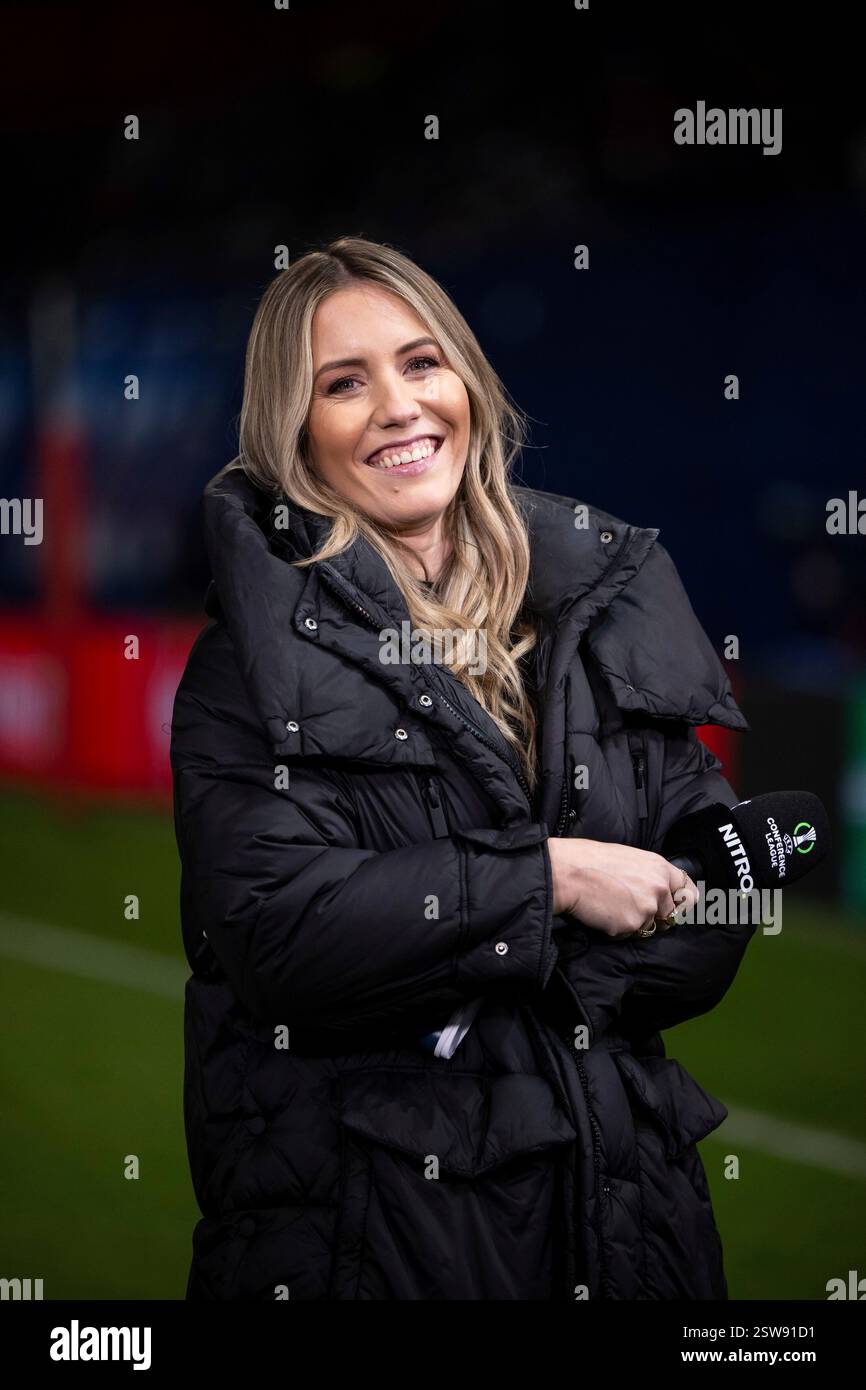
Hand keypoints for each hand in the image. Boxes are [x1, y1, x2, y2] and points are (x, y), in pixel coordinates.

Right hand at [547, 837, 699, 939]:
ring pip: (649, 927)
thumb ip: (648, 875)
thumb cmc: (590, 861)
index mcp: (660, 867)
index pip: (689, 892)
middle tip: (632, 910)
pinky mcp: (633, 924)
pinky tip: (603, 914)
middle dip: (655, 917)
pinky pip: (630, 934)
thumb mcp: (629, 858)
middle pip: (670, 915)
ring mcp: (648, 907)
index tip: (676, 909)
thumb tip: (656, 890)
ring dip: (634, 924)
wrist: (567, 872)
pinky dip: (618, 930)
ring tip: (611, 907)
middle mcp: (660, 887)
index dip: (683, 903)